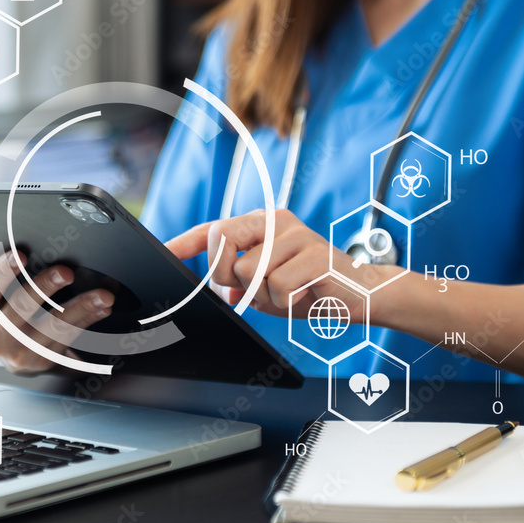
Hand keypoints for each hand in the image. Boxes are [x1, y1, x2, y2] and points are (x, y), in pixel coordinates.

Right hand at [0, 251, 114, 374]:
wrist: (12, 356)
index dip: (1, 271)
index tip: (19, 254)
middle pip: (20, 309)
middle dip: (45, 288)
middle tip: (66, 272)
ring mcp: (19, 353)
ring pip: (51, 327)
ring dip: (79, 309)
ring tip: (100, 295)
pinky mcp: (42, 361)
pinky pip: (69, 339)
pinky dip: (89, 321)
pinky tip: (101, 308)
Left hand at [166, 209, 398, 320]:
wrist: (359, 294)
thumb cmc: (309, 288)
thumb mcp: (265, 287)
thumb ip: (238, 282)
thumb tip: (219, 287)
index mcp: (261, 225)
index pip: (214, 228)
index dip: (185, 242)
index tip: (164, 252)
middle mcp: (276, 222)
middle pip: (222, 240)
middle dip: (223, 273)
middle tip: (246, 290)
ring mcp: (295, 234)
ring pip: (249, 270)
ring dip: (263, 293)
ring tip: (288, 290)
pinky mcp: (315, 254)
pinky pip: (278, 286)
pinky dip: (286, 300)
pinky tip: (305, 293)